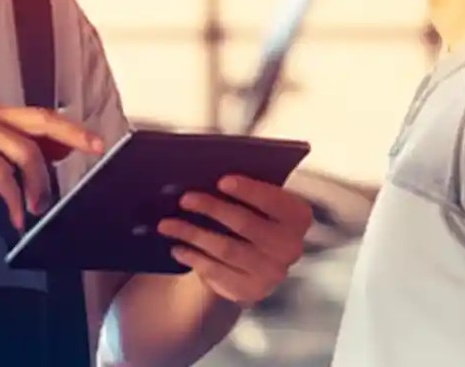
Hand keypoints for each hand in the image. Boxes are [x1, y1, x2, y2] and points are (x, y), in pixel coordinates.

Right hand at [0, 105, 104, 229]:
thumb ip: (17, 144)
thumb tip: (61, 149)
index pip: (42, 119)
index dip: (72, 132)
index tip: (97, 145)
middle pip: (26, 149)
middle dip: (41, 183)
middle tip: (41, 207)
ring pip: (2, 172)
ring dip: (13, 200)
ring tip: (15, 216)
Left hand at [157, 176, 312, 306]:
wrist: (252, 263)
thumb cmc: (250, 217)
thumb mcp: (257, 203)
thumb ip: (243, 190)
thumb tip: (204, 173)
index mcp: (297, 216)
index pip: (274, 200)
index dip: (249, 190)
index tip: (221, 181)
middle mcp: (291, 247)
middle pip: (246, 224)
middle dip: (212, 209)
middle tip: (184, 199)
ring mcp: (272, 272)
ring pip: (226, 249)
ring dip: (193, 234)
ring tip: (167, 224)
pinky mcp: (251, 290)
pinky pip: (217, 272)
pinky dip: (194, 257)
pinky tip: (177, 247)